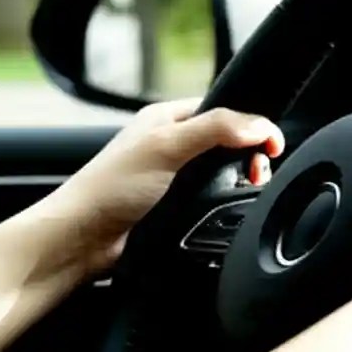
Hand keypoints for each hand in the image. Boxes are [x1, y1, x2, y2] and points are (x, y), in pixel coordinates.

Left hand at [47, 99, 283, 270]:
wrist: (81, 240)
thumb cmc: (109, 189)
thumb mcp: (167, 147)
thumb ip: (216, 130)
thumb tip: (259, 125)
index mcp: (167, 118)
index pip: (224, 110)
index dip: (251, 125)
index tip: (271, 145)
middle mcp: (170, 144)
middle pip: (228, 144)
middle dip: (249, 157)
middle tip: (257, 173)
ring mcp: (172, 177)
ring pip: (222, 174)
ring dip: (237, 183)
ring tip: (245, 191)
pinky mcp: (173, 207)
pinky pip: (210, 201)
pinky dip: (222, 206)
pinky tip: (224, 211)